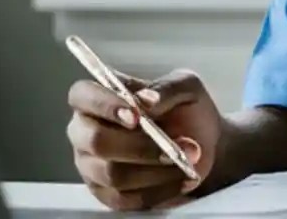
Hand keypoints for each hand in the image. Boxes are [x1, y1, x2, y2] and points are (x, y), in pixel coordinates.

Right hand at [67, 69, 223, 210]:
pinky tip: (182, 179)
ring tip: (187, 160)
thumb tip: (147, 99)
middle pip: (95, 141)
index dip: (105, 105)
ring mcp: (93, 166)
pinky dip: (159, 190)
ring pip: (112, 173)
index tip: (136, 116)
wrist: (204, 144)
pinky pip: (125, 199)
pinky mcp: (107, 194)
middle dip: (139, 145)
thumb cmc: (185, 110)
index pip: (82, 95)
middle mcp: (86, 131)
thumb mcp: (186, 87)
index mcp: (97, 97)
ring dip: (155, 169)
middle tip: (175, 144)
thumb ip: (166, 88)